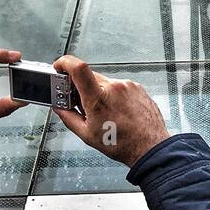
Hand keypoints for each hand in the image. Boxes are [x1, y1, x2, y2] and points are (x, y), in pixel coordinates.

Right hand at [49, 54, 170, 167]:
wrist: (149, 147)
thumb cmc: (122, 143)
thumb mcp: (87, 135)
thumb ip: (68, 117)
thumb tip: (59, 107)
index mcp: (98, 98)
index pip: (78, 68)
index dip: (65, 63)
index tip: (60, 67)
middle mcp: (114, 87)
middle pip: (90, 77)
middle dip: (83, 89)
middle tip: (84, 105)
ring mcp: (128, 86)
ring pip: (105, 83)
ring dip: (101, 94)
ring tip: (107, 114)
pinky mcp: (137, 87)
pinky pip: (119, 87)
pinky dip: (115, 96)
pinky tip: (119, 112)